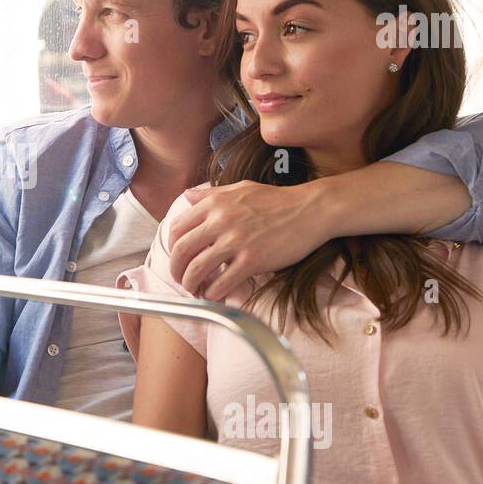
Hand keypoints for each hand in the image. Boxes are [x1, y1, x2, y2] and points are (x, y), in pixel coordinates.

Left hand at [166, 180, 332, 299]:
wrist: (311, 209)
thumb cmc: (277, 200)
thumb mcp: (240, 188)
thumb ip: (211, 194)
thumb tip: (187, 196)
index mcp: (215, 203)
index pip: (177, 227)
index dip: (171, 247)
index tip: (177, 258)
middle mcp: (221, 220)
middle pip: (182, 251)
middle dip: (175, 270)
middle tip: (180, 279)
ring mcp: (236, 241)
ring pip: (197, 269)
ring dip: (190, 284)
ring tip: (194, 290)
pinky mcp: (252, 260)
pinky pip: (222, 282)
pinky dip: (212, 293)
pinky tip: (214, 295)